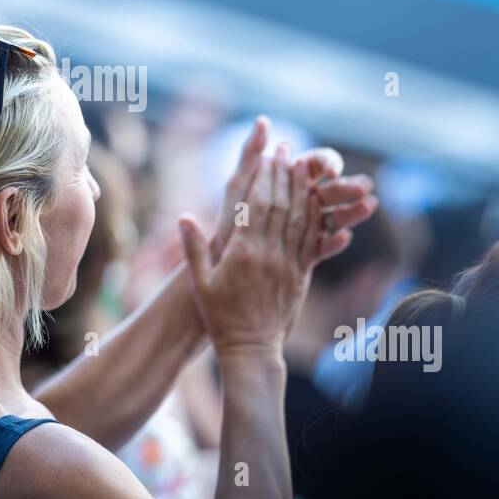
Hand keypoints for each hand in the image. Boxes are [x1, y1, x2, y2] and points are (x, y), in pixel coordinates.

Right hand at [180, 146, 317, 357]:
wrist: (250, 349)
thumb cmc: (220, 316)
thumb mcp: (199, 283)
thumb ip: (193, 249)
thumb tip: (183, 217)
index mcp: (243, 254)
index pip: (257, 206)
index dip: (265, 177)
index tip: (267, 154)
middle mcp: (269, 255)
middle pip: (282, 205)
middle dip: (284, 174)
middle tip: (286, 149)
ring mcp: (289, 265)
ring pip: (301, 219)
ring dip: (302, 189)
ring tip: (303, 165)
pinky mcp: (302, 275)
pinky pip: (311, 239)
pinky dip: (314, 216)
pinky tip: (315, 200)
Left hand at [208, 117, 375, 266]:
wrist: (221, 259)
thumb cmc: (229, 217)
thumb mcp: (239, 184)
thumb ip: (251, 154)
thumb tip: (262, 120)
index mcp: (289, 180)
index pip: (316, 164)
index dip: (327, 163)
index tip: (332, 169)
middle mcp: (302, 202)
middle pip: (331, 190)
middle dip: (348, 187)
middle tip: (365, 186)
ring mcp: (305, 227)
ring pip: (334, 217)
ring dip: (352, 211)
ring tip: (369, 206)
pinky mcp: (305, 253)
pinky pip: (324, 246)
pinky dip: (335, 242)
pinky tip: (346, 237)